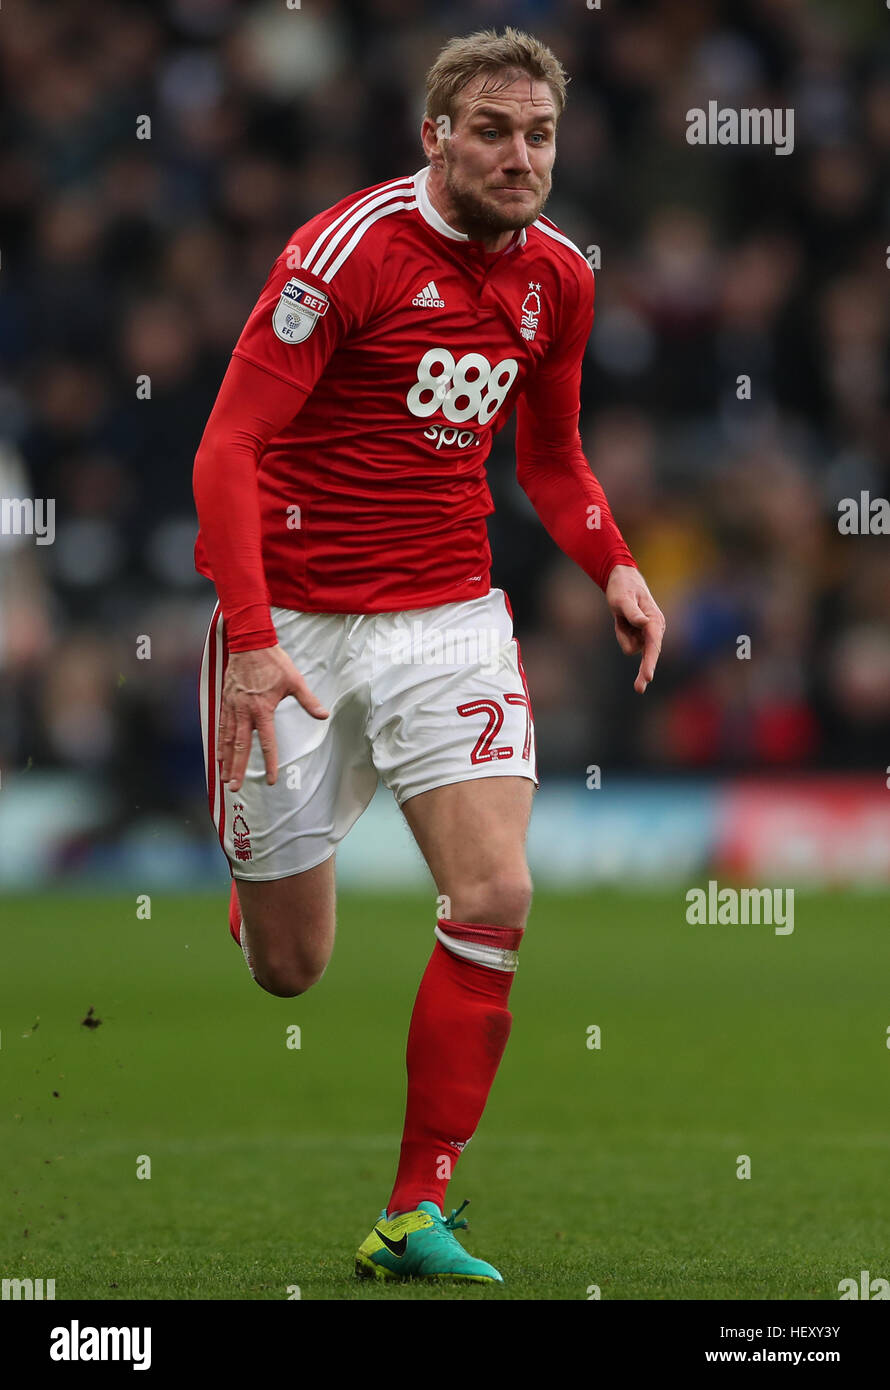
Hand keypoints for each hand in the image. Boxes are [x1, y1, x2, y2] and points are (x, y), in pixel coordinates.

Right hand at [218, 644, 328, 791]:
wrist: (249, 643)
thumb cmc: (273, 662)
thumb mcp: (294, 681)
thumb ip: (308, 701)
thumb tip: (324, 716)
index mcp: (262, 710)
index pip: (267, 743)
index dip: (270, 763)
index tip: (271, 780)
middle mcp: (244, 712)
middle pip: (240, 747)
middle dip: (237, 769)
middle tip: (234, 788)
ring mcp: (232, 707)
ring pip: (227, 739)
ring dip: (226, 760)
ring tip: (224, 778)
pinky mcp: (225, 701)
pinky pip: (221, 726)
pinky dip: (219, 742)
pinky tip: (218, 755)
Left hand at [605, 565, 664, 692]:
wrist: (622, 580)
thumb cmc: (623, 588)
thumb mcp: (623, 599)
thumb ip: (633, 613)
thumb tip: (645, 623)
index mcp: (654, 620)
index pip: (653, 645)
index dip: (650, 662)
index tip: (648, 677)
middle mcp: (655, 628)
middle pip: (649, 654)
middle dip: (645, 669)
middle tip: (638, 689)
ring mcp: (648, 633)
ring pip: (631, 647)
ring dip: (622, 634)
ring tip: (620, 617)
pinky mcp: (641, 635)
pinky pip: (627, 642)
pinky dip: (621, 633)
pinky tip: (622, 620)